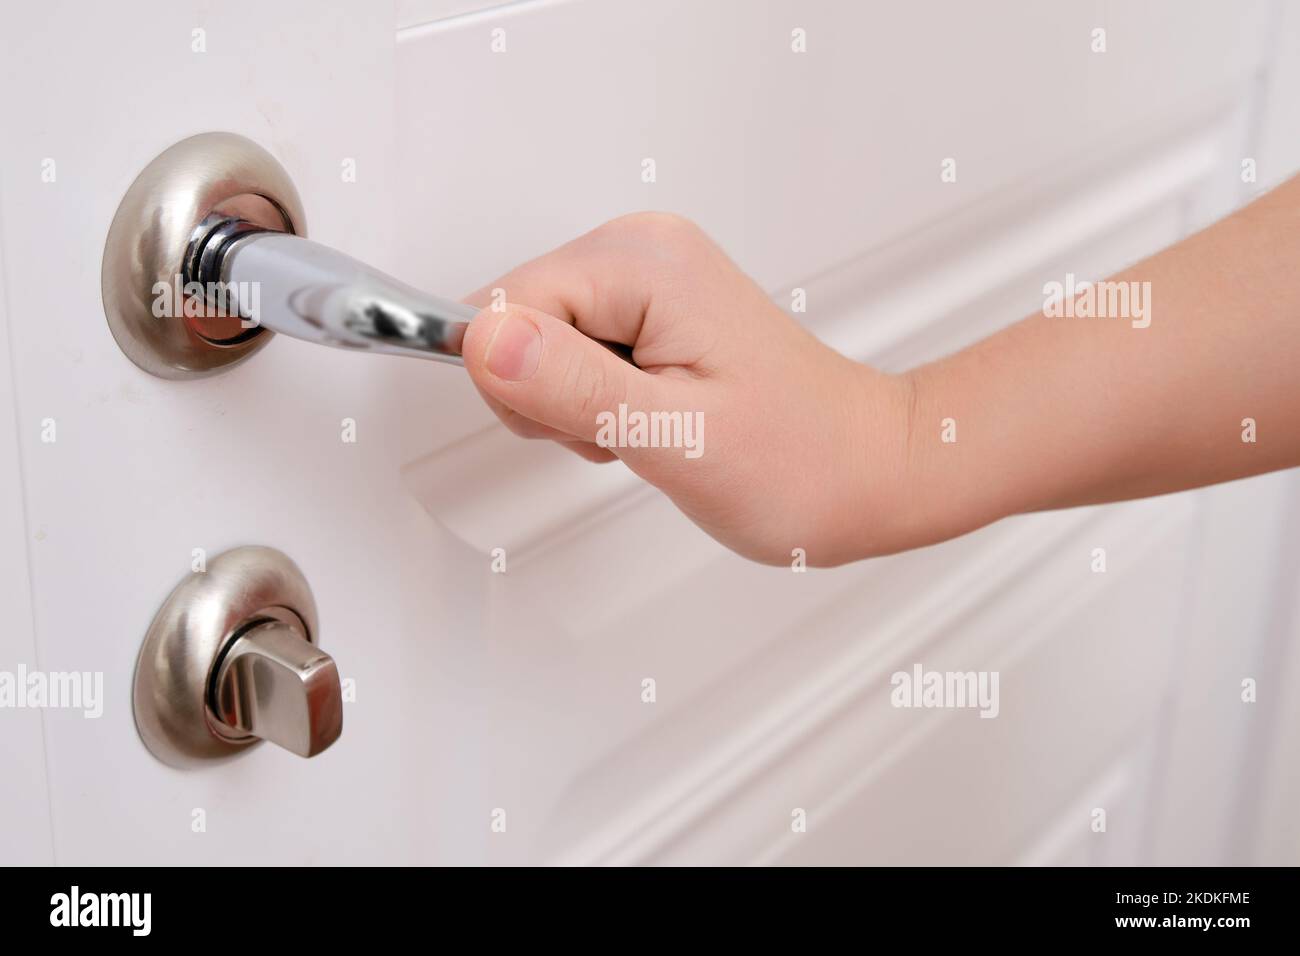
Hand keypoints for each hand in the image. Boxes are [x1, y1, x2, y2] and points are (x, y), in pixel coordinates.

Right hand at [460, 213, 913, 565]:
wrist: (867, 471)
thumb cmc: (800, 462)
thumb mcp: (676, 438)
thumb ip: (574, 386)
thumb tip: (484, 340)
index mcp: (645, 263)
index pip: (504, 307)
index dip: (524, 384)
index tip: (586, 423)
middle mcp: (644, 250)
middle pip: (517, 319)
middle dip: (550, 395)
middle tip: (629, 430)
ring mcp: (650, 278)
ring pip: (539, 341)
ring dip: (573, 403)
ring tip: (650, 427)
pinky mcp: (654, 310)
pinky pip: (573, 352)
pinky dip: (595, 399)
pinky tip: (651, 417)